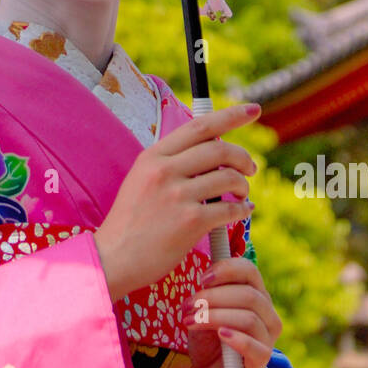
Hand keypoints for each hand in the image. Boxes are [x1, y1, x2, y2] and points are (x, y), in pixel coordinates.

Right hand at [93, 102, 259, 302]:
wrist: (114, 258)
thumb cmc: (131, 222)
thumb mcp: (141, 179)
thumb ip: (171, 162)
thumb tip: (211, 148)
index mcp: (153, 156)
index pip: (200, 126)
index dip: (231, 116)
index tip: (254, 109)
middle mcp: (164, 171)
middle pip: (220, 149)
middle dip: (243, 157)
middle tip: (250, 167)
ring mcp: (177, 196)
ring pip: (229, 178)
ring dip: (243, 185)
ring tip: (242, 194)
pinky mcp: (190, 222)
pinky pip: (229, 208)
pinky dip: (242, 209)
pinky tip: (243, 211)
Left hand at [183, 256, 281, 367]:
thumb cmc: (210, 344)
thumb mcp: (204, 315)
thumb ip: (208, 296)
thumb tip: (204, 278)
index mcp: (255, 297)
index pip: (250, 271)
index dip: (226, 269)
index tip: (201, 278)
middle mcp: (267, 315)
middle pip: (248, 294)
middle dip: (212, 296)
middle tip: (187, 305)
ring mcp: (267, 339)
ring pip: (249, 318)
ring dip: (214, 316)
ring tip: (189, 322)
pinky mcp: (261, 361)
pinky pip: (255, 346)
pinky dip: (236, 337)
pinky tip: (219, 335)